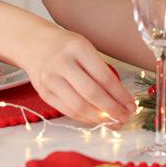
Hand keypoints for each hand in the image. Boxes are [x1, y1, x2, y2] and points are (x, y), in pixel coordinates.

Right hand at [18, 24, 136, 125]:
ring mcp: (50, 79)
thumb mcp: (85, 48)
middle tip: (125, 117)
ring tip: (114, 122)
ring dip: (99, 118)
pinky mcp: (44, 93)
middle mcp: (62, 63)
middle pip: (92, 94)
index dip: (120, 95)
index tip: (132, 105)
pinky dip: (85, 118)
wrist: (34, 44)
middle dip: (112, 110)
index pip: (104, 77)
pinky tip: (97, 119)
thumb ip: (100, 70)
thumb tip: (120, 99)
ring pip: (79, 106)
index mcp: (78, 48)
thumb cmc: (66, 46)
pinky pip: (68, 111)